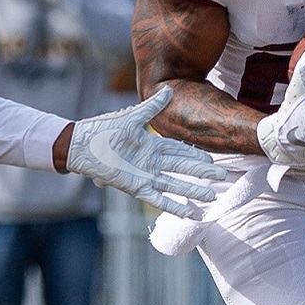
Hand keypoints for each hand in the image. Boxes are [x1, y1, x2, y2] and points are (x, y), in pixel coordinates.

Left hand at [62, 86, 226, 216]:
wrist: (81, 145)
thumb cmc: (103, 130)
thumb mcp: (131, 117)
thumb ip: (151, 107)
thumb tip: (169, 90)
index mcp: (152, 145)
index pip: (180, 151)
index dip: (197, 156)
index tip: (214, 159)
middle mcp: (151, 162)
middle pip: (183, 168)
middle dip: (202, 173)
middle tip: (222, 176)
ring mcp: (145, 176)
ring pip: (175, 185)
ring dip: (193, 191)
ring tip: (212, 197)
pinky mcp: (136, 187)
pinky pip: (159, 200)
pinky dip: (174, 207)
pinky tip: (189, 214)